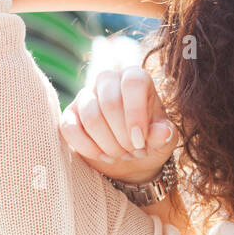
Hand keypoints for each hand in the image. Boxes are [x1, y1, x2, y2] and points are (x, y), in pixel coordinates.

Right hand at [59, 67, 178, 184]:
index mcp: (135, 77)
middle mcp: (109, 80)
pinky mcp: (69, 115)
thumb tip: (163, 131)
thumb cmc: (150, 139)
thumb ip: (164, 133)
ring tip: (122, 154)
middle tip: (134, 151)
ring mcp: (86, 96)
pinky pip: (70, 128)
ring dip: (108, 144)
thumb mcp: (164, 138)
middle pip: (110, 102)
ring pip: (91, 117)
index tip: (140, 141)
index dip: (136, 113)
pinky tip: (105, 156)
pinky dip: (89, 148)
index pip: (133, 82)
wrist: (131, 154)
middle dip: (123, 135)